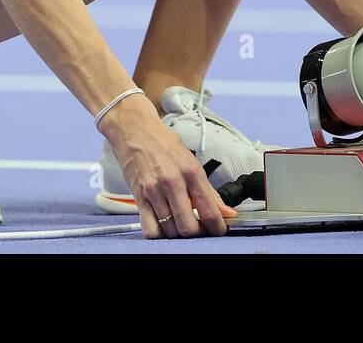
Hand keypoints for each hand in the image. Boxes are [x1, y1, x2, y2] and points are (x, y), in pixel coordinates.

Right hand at [99, 96, 237, 238]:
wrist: (134, 129)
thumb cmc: (163, 143)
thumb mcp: (191, 161)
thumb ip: (208, 190)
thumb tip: (227, 212)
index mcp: (191, 171)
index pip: (209, 210)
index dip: (217, 227)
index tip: (219, 230)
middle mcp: (173, 182)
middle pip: (188, 227)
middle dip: (197, 233)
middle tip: (199, 229)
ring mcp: (154, 190)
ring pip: (170, 230)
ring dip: (178, 233)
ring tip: (180, 223)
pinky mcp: (139, 196)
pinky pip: (150, 228)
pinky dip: (158, 233)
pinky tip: (163, 225)